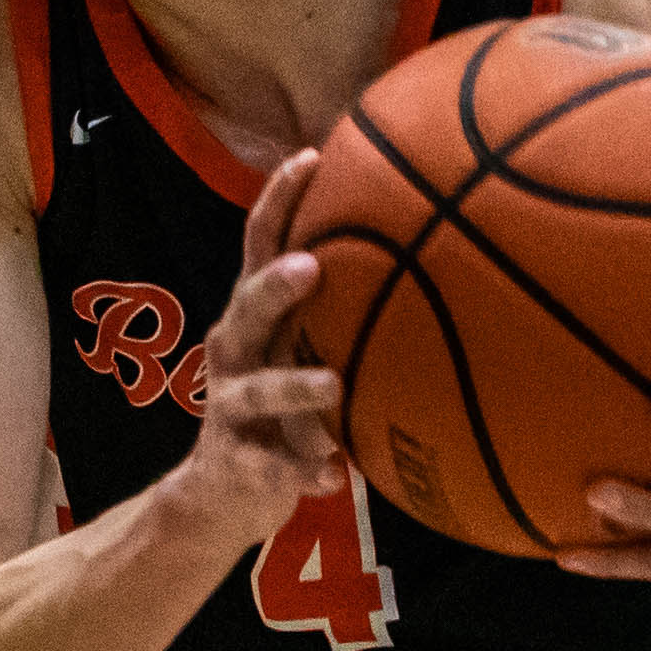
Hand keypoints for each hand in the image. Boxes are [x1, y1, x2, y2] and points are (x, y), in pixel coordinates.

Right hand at [161, 152, 343, 546]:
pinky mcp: (238, 464)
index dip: (279, 200)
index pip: (260, 244)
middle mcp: (235, 352)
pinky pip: (274, 468)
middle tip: (311, 267)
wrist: (222, 494)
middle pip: (248, 308)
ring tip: (334, 387)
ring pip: (259, 391)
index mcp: (254, 317)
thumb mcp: (301, 350)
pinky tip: (333, 477)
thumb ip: (341, 311)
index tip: (311, 155)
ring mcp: (230, 408)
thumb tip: (429, 249)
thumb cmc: (282, 408)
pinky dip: (305, 472)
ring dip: (295, 386)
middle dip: (275, 287)